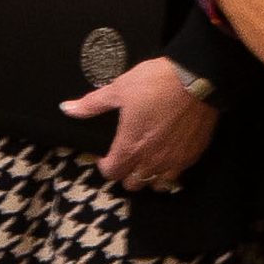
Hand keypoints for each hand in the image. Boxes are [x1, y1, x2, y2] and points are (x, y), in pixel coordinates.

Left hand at [63, 58, 215, 191]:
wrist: (197, 78)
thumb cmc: (155, 82)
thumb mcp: (119, 89)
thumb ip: (92, 104)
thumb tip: (66, 109)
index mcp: (130, 146)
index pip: (112, 173)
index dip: (105, 166)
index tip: (105, 156)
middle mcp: (151, 160)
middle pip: (133, 184)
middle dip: (126, 174)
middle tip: (126, 157)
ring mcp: (174, 161)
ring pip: (156, 185)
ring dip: (148, 177)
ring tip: (147, 161)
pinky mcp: (193, 155)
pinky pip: (178, 175)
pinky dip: (170, 171)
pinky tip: (168, 156)